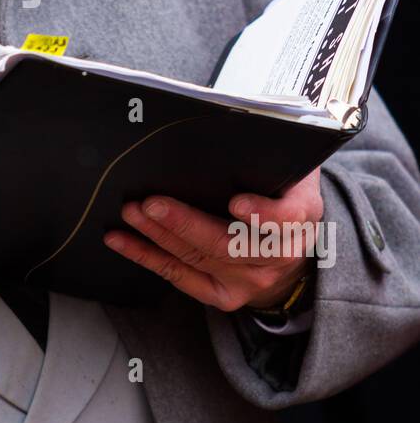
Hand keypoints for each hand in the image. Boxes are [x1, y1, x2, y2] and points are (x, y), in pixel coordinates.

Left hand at [103, 168, 321, 311]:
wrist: (290, 247)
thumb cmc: (280, 193)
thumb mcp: (290, 169)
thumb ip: (267, 154)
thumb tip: (226, 127)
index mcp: (300, 216)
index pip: (287, 219)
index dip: (263, 213)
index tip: (236, 202)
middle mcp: (279, 254)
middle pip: (229, 244)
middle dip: (186, 223)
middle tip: (151, 203)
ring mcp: (250, 279)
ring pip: (198, 259)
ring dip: (158, 236)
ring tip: (131, 213)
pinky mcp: (224, 295)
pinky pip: (180, 277)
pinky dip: (147, 257)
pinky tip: (121, 240)